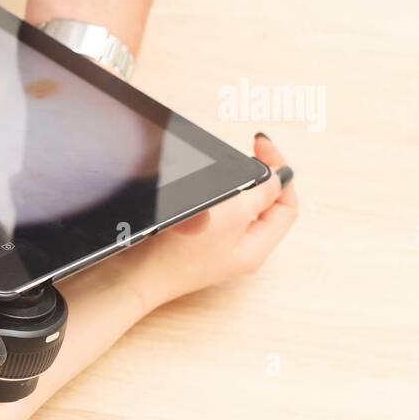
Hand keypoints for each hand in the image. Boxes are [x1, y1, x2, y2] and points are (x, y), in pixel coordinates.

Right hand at [118, 134, 297, 311]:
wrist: (132, 275)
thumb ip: (260, 193)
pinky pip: (215, 215)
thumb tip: (278, 177)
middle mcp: (239, 251)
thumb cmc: (177, 252)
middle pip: (264, 206)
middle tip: (245, 152)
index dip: (280, 171)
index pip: (286, 205)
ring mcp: (215, 249)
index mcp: (255, 248)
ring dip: (235, 186)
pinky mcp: (193, 245)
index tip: (261, 144)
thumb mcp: (231, 215)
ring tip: (223, 169)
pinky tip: (202, 189)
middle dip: (258, 177)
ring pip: (238, 209)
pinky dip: (214, 196)